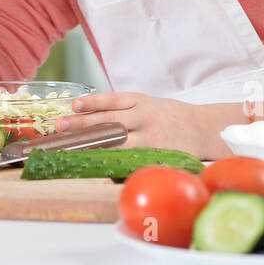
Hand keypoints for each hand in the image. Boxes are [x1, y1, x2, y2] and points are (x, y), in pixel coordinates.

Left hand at [54, 92, 209, 158]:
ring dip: (92, 144)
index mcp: (142, 101)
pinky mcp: (155, 156)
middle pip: (110, 121)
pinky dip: (113, 162)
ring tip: (70, 146)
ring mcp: (150, 139)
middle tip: (60, 126)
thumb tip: (89, 113)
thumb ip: (125, 108)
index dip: (92, 102)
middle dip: (83, 124)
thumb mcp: (149, 103)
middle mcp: (145, 118)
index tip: (73, 105)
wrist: (202, 128)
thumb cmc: (169, 116)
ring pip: (117, 142)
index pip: (112, 101)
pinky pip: (131, 159)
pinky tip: (96, 164)